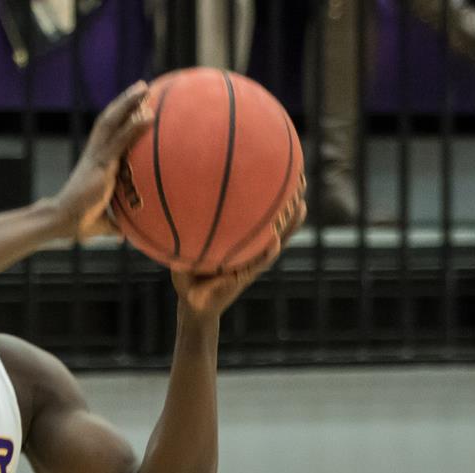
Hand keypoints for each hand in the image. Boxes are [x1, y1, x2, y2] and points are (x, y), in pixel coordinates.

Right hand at [53, 81, 152, 239]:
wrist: (63, 222)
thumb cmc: (79, 223)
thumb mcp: (102, 221)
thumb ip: (113, 224)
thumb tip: (124, 235)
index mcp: (95, 162)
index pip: (108, 133)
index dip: (120, 117)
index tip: (135, 104)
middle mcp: (95, 154)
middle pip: (110, 120)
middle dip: (125, 102)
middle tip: (142, 86)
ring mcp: (98, 157)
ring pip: (112, 122)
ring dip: (128, 103)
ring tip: (144, 87)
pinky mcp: (101, 164)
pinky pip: (120, 141)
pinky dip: (133, 126)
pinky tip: (148, 115)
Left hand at [171, 183, 307, 315]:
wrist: (192, 304)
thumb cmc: (188, 273)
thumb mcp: (185, 245)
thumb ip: (184, 225)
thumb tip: (172, 197)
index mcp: (240, 237)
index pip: (259, 210)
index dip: (271, 191)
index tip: (282, 166)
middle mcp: (251, 246)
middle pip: (278, 219)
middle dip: (291, 199)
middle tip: (302, 177)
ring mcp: (251, 260)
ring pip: (277, 239)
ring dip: (289, 223)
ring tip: (300, 205)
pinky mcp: (245, 276)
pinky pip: (260, 263)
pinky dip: (267, 253)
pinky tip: (275, 241)